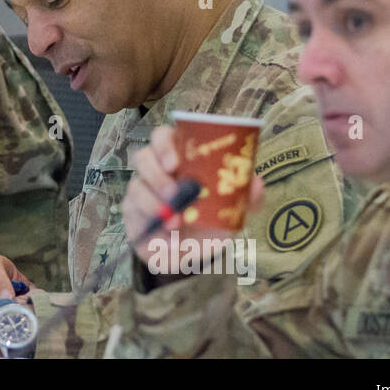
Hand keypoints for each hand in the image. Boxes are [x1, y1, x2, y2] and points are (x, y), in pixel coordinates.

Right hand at [123, 125, 263, 274]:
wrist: (194, 252)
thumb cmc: (211, 219)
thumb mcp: (234, 209)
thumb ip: (248, 197)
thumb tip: (257, 183)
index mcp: (180, 159)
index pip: (163, 137)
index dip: (165, 144)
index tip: (176, 163)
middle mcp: (156, 170)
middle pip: (142, 156)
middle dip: (156, 174)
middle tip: (174, 193)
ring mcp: (141, 191)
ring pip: (136, 187)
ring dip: (154, 204)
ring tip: (175, 223)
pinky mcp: (133, 214)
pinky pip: (134, 216)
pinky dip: (153, 229)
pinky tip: (168, 241)